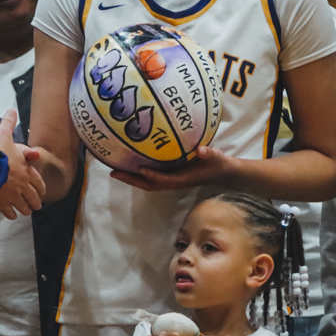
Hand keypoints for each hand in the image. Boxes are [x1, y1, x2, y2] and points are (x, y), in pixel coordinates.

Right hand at [0, 110, 45, 219]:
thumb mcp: (3, 135)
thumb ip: (9, 124)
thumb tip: (12, 110)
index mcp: (26, 170)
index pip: (39, 182)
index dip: (41, 188)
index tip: (43, 192)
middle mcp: (23, 185)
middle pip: (34, 197)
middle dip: (35, 201)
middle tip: (36, 205)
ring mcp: (13, 195)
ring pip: (24, 206)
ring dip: (26, 209)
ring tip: (26, 211)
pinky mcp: (1, 203)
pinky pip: (9, 212)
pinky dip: (11, 214)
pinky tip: (11, 215)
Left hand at [111, 145, 232, 191]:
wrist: (221, 173)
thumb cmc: (218, 163)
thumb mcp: (216, 157)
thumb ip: (209, 153)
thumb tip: (201, 150)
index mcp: (183, 179)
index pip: (165, 179)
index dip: (152, 176)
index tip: (140, 169)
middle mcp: (174, 182)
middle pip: (149, 185)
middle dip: (131, 180)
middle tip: (113, 172)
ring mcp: (171, 180)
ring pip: (147, 183)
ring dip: (131, 178)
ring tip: (115, 170)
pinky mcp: (170, 176)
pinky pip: (151, 177)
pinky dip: (138, 174)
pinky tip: (129, 165)